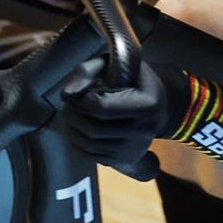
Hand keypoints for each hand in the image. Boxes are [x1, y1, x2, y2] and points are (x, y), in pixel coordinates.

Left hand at [63, 56, 186, 174]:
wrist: (156, 103)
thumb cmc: (132, 79)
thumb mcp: (114, 63)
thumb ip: (88, 70)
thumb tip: (66, 94)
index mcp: (148, 104)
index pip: (102, 108)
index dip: (81, 100)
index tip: (78, 92)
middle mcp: (144, 130)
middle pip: (94, 129)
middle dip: (73, 115)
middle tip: (69, 103)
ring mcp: (135, 148)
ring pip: (90, 145)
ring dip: (72, 129)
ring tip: (70, 114)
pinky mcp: (125, 159)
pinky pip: (92, 156)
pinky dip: (77, 143)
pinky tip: (77, 129)